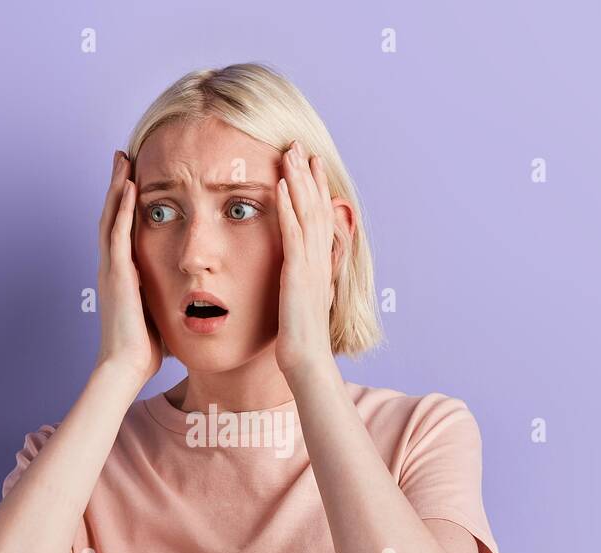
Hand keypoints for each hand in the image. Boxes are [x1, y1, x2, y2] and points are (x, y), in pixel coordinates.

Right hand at [94, 150, 162, 387]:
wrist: (126, 366)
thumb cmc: (145, 348)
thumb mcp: (159, 312)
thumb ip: (166, 297)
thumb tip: (189, 295)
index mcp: (121, 274)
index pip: (122, 229)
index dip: (125, 204)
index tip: (134, 180)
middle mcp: (111, 267)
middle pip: (111, 215)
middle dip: (117, 185)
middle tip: (122, 157)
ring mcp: (110, 269)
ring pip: (110, 217)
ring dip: (116, 187)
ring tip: (122, 159)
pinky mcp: (117, 275)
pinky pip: (117, 234)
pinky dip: (121, 209)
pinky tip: (128, 188)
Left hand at [273, 140, 336, 376]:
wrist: (306, 360)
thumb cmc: (300, 338)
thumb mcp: (301, 301)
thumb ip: (301, 281)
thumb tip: (298, 271)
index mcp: (319, 264)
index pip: (319, 217)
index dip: (315, 189)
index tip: (310, 163)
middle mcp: (319, 259)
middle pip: (315, 207)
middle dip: (308, 175)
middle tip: (300, 145)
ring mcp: (310, 264)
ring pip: (306, 213)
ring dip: (299, 181)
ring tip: (291, 153)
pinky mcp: (298, 273)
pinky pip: (293, 233)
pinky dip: (288, 207)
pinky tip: (281, 185)